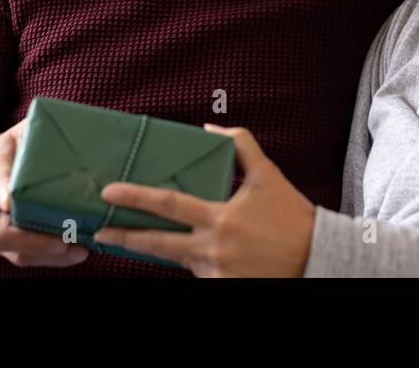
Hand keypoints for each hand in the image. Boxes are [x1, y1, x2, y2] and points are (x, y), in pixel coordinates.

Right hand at [0, 118, 89, 266]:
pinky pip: (20, 256)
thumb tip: (70, 127)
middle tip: (64, 238)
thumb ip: (38, 130)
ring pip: (10, 248)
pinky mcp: (0, 241)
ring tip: (77, 250)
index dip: (1, 190)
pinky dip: (46, 258)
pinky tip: (72, 253)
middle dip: (32, 239)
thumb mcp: (21, 132)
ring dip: (44, 253)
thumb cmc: (13, 149)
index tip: (11, 201)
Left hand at [93, 124, 315, 276]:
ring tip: (153, 238)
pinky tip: (206, 254)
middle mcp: (213, 248)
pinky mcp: (222, 289)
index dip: (134, 197)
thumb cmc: (292, 216)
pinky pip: (199, 274)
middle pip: (156, 244)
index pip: (167, 204)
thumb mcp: (268, 174)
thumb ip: (240, 145)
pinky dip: (197, 262)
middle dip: (124, 238)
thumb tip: (209, 129)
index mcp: (220, 217)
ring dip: (168, 249)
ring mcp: (215, 273)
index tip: (108, 192)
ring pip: (179, 260)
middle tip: (100, 232)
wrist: (318, 259)